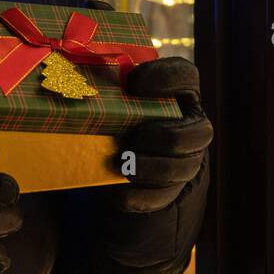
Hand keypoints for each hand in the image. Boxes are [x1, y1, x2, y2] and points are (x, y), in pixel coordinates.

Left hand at [105, 56, 212, 213]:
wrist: (132, 153)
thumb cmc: (124, 113)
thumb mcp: (121, 94)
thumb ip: (113, 84)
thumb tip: (77, 80)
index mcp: (182, 93)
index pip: (185, 76)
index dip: (164, 79)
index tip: (133, 85)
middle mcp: (193, 127)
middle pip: (195, 133)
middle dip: (160, 136)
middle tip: (133, 137)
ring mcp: (187, 160)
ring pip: (180, 168)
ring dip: (147, 166)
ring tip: (120, 162)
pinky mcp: (171, 190)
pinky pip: (159, 197)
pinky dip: (135, 194)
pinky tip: (116, 189)